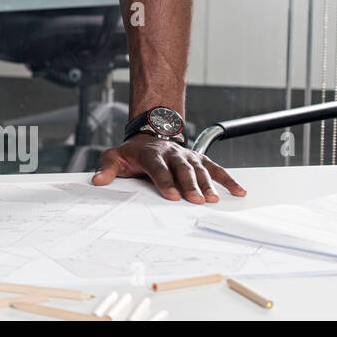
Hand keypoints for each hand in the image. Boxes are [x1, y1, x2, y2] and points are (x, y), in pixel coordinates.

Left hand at [92, 134, 246, 202]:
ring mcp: (187, 156)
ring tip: (213, 199)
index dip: (164, 181)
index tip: (171, 195)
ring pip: (200, 169)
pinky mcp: (199, 159)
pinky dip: (228, 179)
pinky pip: (216, 168)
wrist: (148, 137)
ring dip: (208, 183)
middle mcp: (171, 153)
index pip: (157, 167)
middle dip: (189, 184)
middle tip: (196, 200)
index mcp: (150, 154)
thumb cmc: (132, 154)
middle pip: (182, 169)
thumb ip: (106, 169)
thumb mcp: (114, 157)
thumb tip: (97, 181)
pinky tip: (238, 191)